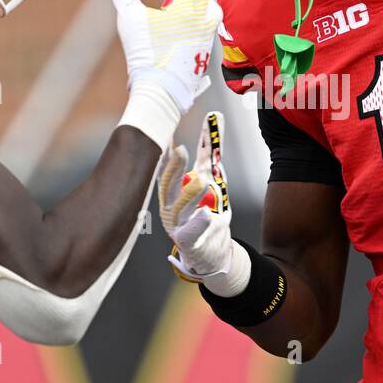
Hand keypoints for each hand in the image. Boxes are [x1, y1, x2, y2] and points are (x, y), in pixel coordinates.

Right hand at [102, 0, 222, 112]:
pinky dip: (201, 27)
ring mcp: (205, 41)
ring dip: (204, 8)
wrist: (162, 90)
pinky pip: (207, 35)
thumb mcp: (130, 16)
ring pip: (211, 18)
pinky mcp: (203, 57)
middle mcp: (202, 23)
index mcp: (189, 9)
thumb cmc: (147, 54)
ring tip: (194, 6)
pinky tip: (191, 32)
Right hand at [156, 111, 247, 294]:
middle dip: (172, 168)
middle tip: (181, 150)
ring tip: (202, 180)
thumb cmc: (209, 217)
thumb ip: (211, 158)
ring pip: (180, 209)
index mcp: (175, 194)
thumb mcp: (214, 184)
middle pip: (168, 186)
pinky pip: (192, 234)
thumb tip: (213, 126)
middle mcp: (172, 208)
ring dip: (189, 194)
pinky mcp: (189, 243)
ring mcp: (179, 226)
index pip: (171, 170)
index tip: (171, 136)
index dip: (170, 154)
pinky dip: (197, 224)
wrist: (211, 257)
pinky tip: (205, 214)